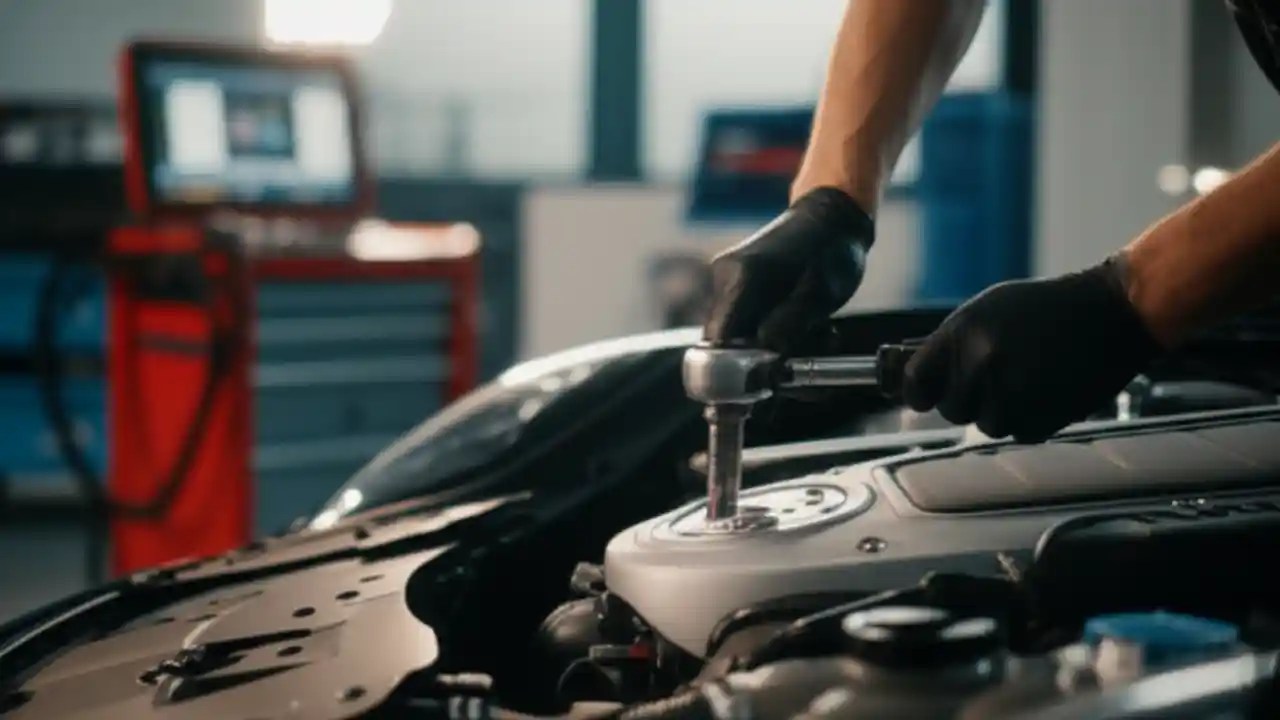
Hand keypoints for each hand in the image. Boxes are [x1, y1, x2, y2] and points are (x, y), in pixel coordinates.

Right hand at [703, 188, 873, 355]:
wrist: (831, 217)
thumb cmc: (831, 249)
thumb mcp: (820, 293)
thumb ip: (790, 325)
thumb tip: (765, 352)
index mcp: (741, 276)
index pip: (719, 339)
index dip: (734, 369)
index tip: (760, 387)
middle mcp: (725, 278)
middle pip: (729, 341)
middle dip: (765, 359)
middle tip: (805, 360)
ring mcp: (729, 281)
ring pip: (742, 335)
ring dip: (778, 346)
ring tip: (818, 335)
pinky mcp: (738, 287)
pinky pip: (749, 323)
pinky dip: (776, 333)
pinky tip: (807, 326)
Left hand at [902, 256, 1162, 441]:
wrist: (1110, 313)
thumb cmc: (1046, 308)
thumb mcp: (987, 309)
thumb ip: (951, 344)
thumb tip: (916, 377)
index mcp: (961, 335)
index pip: (915, 383)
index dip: (920, 392)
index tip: (926, 395)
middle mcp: (980, 366)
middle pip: (952, 409)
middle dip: (969, 398)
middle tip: (996, 376)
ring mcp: (1010, 395)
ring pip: (986, 424)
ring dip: (1002, 410)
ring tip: (1027, 379)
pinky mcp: (1041, 418)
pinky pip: (1019, 432)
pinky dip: (1030, 419)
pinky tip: (1046, 390)